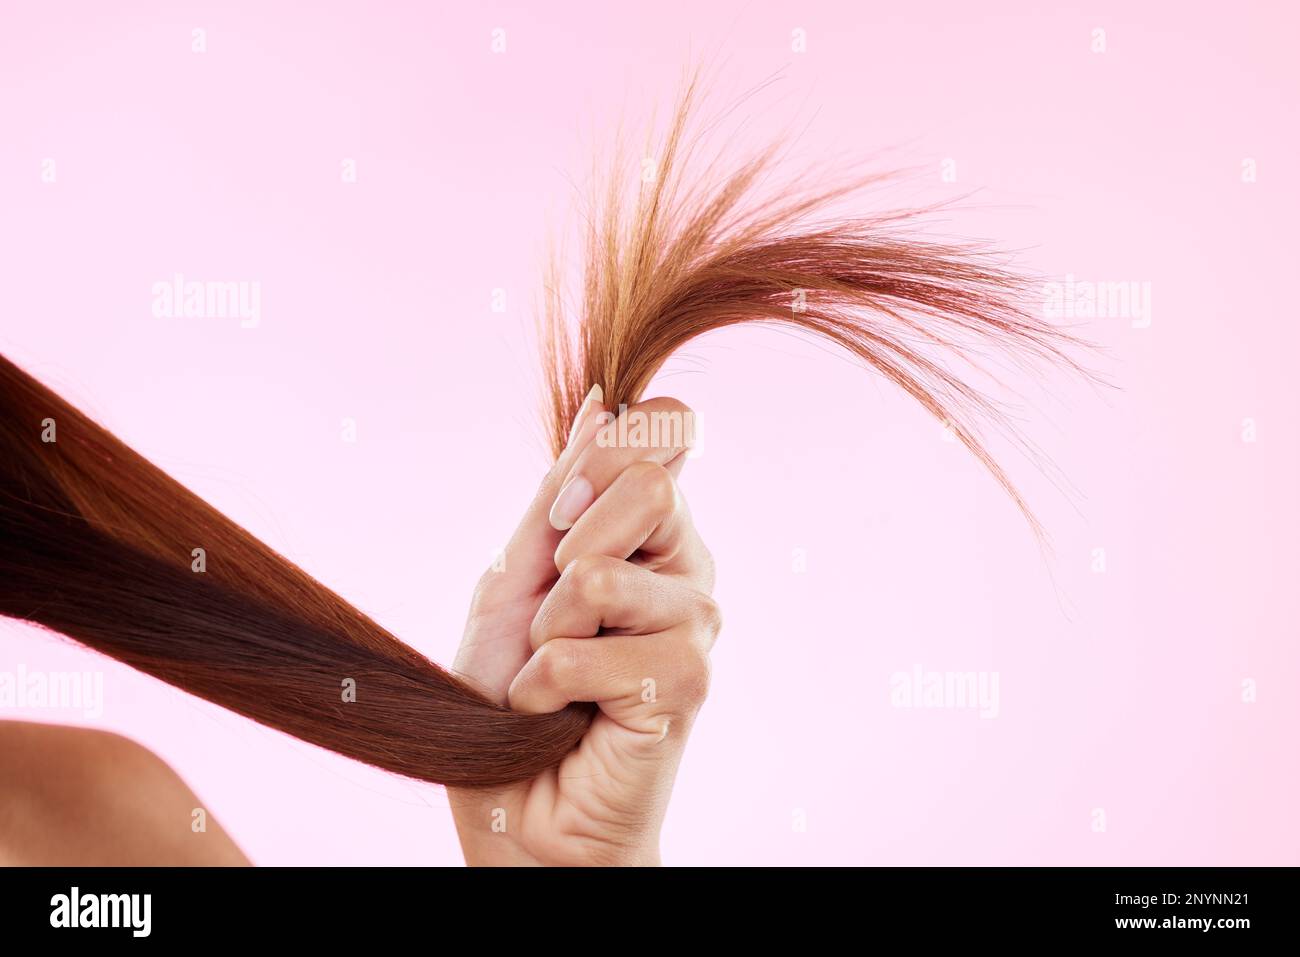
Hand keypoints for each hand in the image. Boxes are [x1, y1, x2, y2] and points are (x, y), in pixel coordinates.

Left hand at [449, 390, 718, 865]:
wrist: (517, 803)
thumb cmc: (510, 694)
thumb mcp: (515, 577)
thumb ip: (558, 495)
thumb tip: (603, 403)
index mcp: (648, 529)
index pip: (669, 429)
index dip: (613, 448)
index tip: (557, 516)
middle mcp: (685, 565)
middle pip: (652, 480)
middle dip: (566, 544)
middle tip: (550, 610)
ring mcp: (696, 620)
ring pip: (604, 569)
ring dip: (547, 629)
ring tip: (551, 673)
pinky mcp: (691, 676)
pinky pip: (595, 644)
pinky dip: (548, 681)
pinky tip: (561, 712)